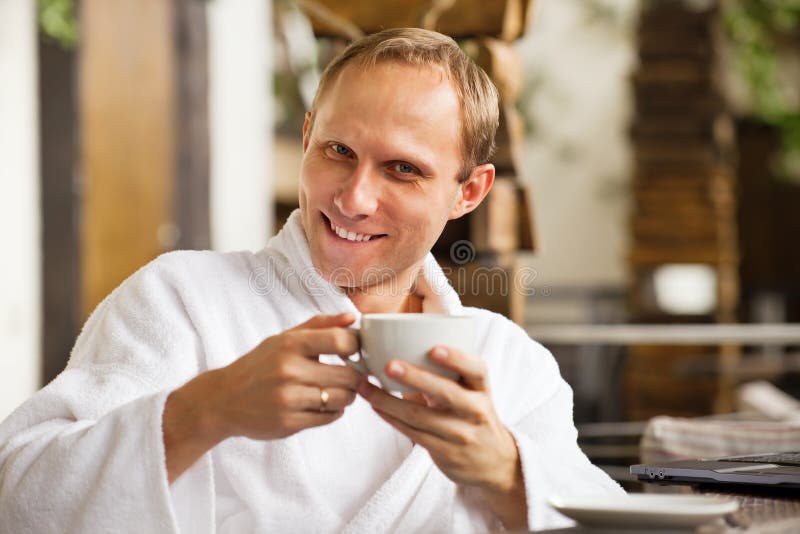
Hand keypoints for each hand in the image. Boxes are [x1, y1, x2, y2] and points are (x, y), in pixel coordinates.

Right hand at [164, 313, 361, 480]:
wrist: (223, 400)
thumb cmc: (259, 365)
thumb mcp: (283, 338)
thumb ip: (319, 325)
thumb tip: (352, 316)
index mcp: (290, 345)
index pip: (341, 341)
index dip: (356, 346)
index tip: (353, 350)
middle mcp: (289, 371)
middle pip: (348, 375)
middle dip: (354, 376)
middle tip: (347, 375)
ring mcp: (289, 400)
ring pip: (343, 399)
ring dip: (346, 396)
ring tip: (334, 390)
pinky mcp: (289, 424)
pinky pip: (330, 417)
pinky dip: (333, 411)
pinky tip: (322, 404)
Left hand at [356, 345, 526, 526]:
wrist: (494, 462)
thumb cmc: (472, 414)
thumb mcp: (472, 392)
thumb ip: (448, 373)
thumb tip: (402, 345)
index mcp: (482, 388)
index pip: (476, 369)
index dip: (456, 358)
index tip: (433, 348)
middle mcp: (476, 410)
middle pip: (445, 392)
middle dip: (415, 377)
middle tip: (388, 365)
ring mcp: (461, 434)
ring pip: (420, 416)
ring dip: (388, 400)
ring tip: (365, 386)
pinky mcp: (446, 453)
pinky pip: (413, 433)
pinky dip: (391, 418)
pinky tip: (375, 407)